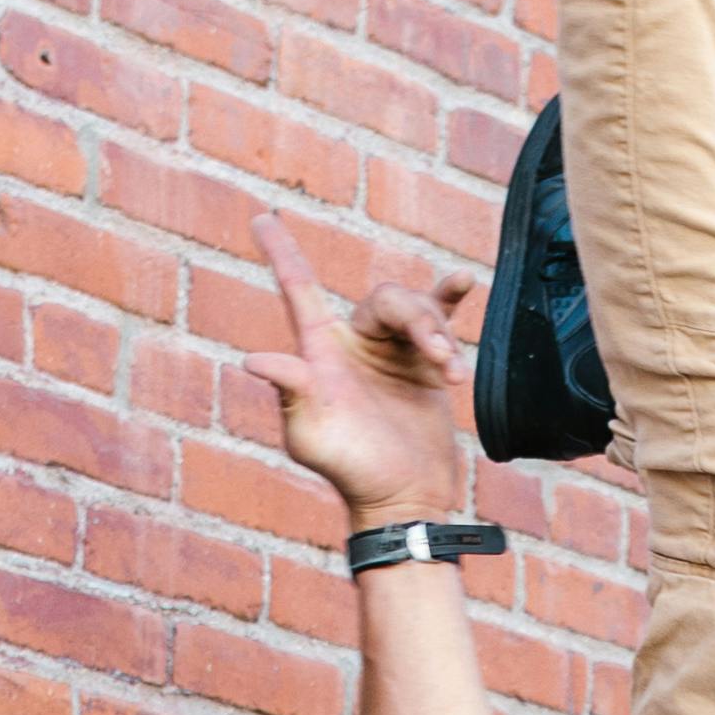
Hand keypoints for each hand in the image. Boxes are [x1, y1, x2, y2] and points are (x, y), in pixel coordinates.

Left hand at [251, 211, 476, 535]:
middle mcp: (354, 343)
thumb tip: (251, 360)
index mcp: (320, 350)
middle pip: (387, 298)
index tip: (261, 217)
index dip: (281, 253)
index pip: (299, 290)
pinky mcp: (425, 362)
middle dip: (418, 320)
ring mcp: (392, 351)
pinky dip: (450, 299)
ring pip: (418, 311)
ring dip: (441, 336)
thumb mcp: (312, 434)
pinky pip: (439, 316)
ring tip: (454, 376)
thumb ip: (290, 390)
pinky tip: (463, 282)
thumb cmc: (351, 470)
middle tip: (441, 362)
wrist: (404, 497)